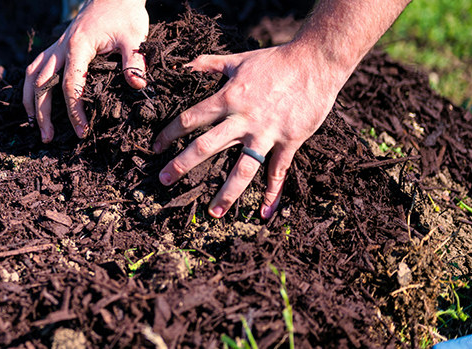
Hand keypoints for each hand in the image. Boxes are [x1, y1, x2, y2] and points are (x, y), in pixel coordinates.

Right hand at [23, 0, 147, 142]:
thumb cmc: (124, 14)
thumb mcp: (134, 36)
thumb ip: (135, 62)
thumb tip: (138, 86)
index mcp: (79, 47)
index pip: (70, 85)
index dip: (74, 111)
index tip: (81, 131)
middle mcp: (61, 48)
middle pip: (42, 84)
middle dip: (43, 113)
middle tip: (47, 138)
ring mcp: (56, 48)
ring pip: (32, 76)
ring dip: (30, 101)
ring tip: (34, 125)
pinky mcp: (56, 48)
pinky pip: (35, 68)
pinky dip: (30, 87)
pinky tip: (33, 103)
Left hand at [152, 43, 350, 219]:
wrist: (316, 61)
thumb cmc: (276, 60)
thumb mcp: (238, 59)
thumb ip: (209, 63)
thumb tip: (184, 65)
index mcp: (227, 98)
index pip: (190, 119)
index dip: (170, 134)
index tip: (156, 147)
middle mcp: (243, 120)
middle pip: (206, 147)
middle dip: (182, 165)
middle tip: (164, 181)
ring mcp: (266, 133)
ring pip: (242, 169)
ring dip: (227, 193)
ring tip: (214, 213)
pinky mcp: (289, 141)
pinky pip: (278, 171)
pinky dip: (272, 193)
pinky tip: (265, 213)